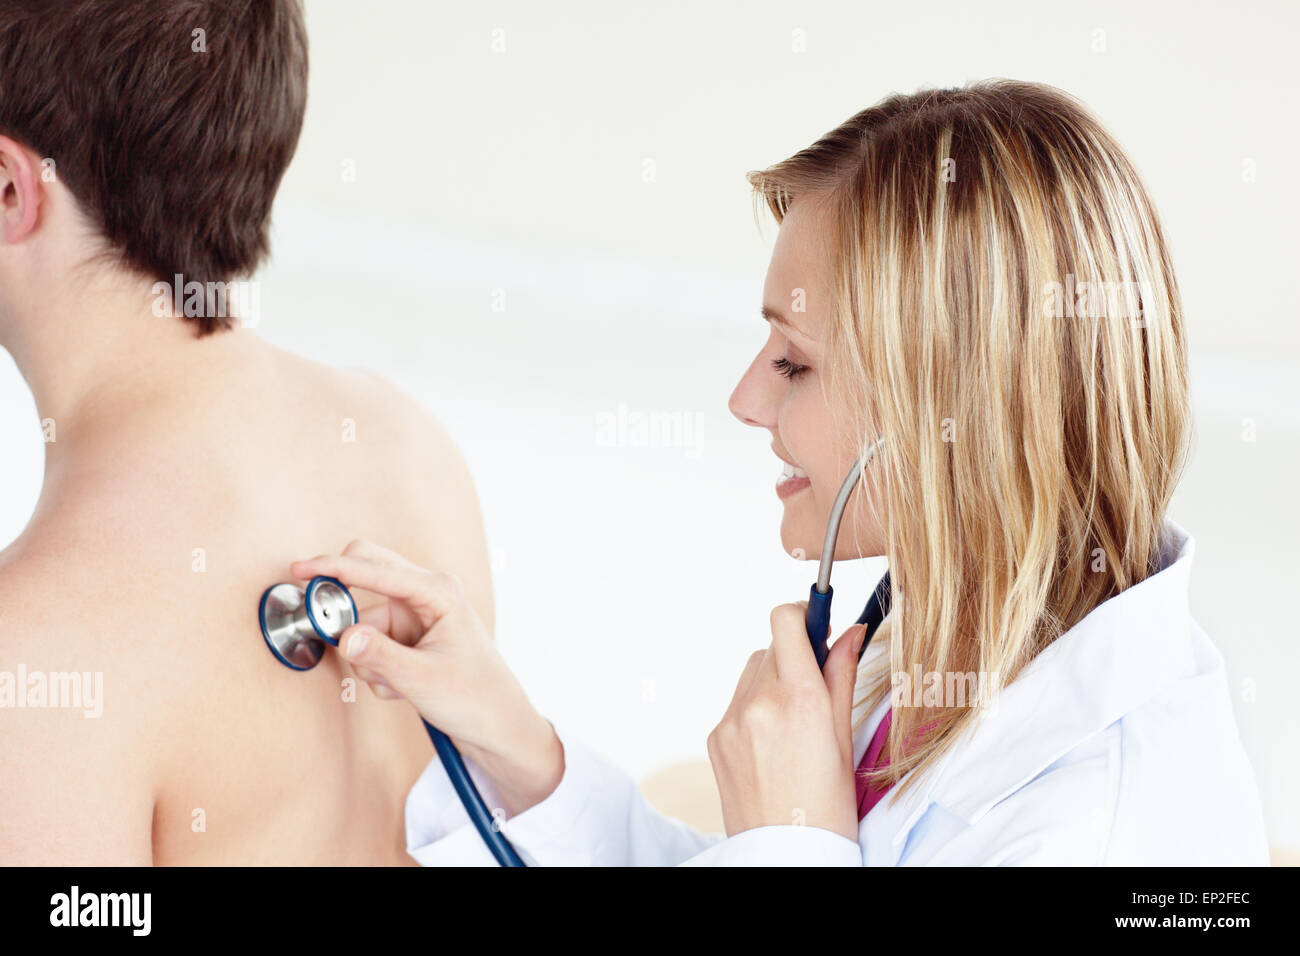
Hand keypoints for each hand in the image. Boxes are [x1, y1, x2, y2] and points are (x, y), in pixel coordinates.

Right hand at [290, 540, 563, 814]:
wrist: (498, 726)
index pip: (376, 568)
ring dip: (369, 660)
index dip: (334, 568)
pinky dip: (377, 670)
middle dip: (350, 618)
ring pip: (363, 624)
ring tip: (400, 683)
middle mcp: (426, 595)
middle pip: (366, 580)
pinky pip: (370, 646)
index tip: (300, 569)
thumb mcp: (421, 679)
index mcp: (438, 591)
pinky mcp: (408, 638)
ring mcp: (415, 616)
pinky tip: (403, 686)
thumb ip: (379, 656)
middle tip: (346, 644)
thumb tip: (344, 637)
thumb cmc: (475, 698)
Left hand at [707, 604, 864, 841]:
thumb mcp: (844, 739)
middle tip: (816, 685)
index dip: (803, 615)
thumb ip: (841, 676)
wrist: (787, 857)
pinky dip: (755, 708)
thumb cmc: (828, 806)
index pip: (784, 621)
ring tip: (795, 723)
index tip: (817, 624)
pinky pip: (737, 703)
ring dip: (773, 680)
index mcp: (798, 699)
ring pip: (752, 672)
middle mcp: (758, 703)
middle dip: (795, 655)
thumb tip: (850, 632)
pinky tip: (774, 743)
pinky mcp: (715, 739)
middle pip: (772, 646)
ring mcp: (731, 721)